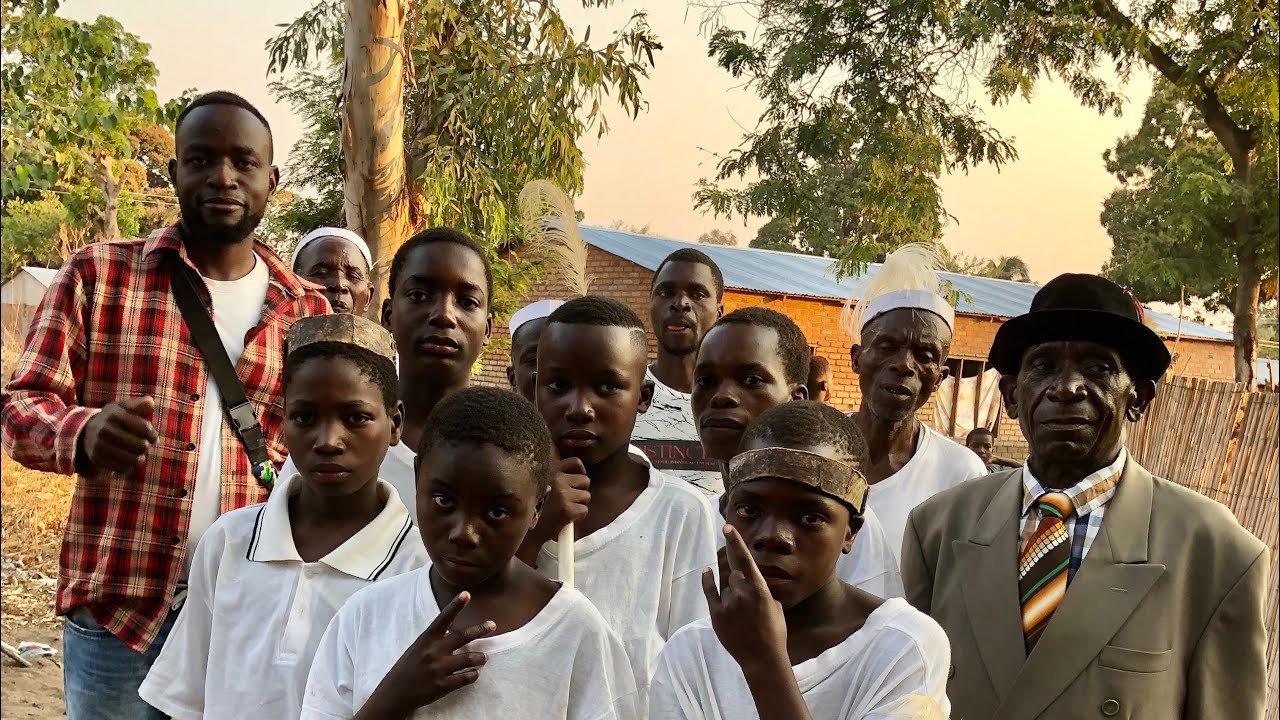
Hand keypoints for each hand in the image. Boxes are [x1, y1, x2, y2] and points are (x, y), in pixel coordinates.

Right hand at [77, 397, 157, 473]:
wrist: (85, 431)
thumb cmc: (112, 419)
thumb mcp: (122, 408)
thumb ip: (137, 405)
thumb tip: (150, 402)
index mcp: (114, 415)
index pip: (144, 428)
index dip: (152, 434)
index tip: (153, 437)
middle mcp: (104, 429)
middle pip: (140, 445)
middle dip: (146, 446)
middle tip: (144, 446)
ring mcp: (99, 445)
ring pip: (133, 459)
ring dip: (140, 458)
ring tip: (139, 455)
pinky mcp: (97, 458)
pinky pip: (123, 468)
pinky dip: (129, 466)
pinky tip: (129, 461)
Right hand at [365, 591, 494, 715]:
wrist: (395, 693)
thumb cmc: (408, 667)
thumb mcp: (418, 647)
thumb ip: (436, 640)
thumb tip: (459, 634)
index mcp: (427, 639)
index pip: (443, 619)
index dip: (455, 606)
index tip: (467, 594)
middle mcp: (434, 651)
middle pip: (462, 636)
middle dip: (479, 629)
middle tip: (492, 624)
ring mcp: (438, 669)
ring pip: (469, 659)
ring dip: (480, 657)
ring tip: (484, 657)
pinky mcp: (443, 685)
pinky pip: (466, 678)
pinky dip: (473, 675)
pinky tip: (473, 673)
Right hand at [535, 456, 590, 542]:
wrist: (527, 531)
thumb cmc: (535, 508)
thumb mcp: (540, 483)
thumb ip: (555, 475)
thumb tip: (575, 473)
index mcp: (551, 471)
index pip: (576, 462)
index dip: (580, 471)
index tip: (577, 482)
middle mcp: (557, 479)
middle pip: (585, 480)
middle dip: (580, 491)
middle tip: (569, 501)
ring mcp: (563, 494)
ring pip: (586, 496)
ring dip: (579, 504)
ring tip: (565, 510)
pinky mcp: (567, 509)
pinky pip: (584, 510)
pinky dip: (578, 517)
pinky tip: (566, 519)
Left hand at [702, 525, 787, 668]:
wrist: (762, 658)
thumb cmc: (774, 633)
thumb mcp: (775, 606)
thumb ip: (761, 591)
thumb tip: (752, 583)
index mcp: (760, 589)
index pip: (745, 560)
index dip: (736, 542)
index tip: (727, 527)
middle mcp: (742, 592)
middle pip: (734, 573)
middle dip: (737, 578)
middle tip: (741, 587)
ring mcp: (728, 603)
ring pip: (725, 584)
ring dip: (730, 587)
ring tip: (737, 601)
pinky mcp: (716, 614)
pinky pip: (710, 591)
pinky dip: (708, 581)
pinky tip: (706, 571)